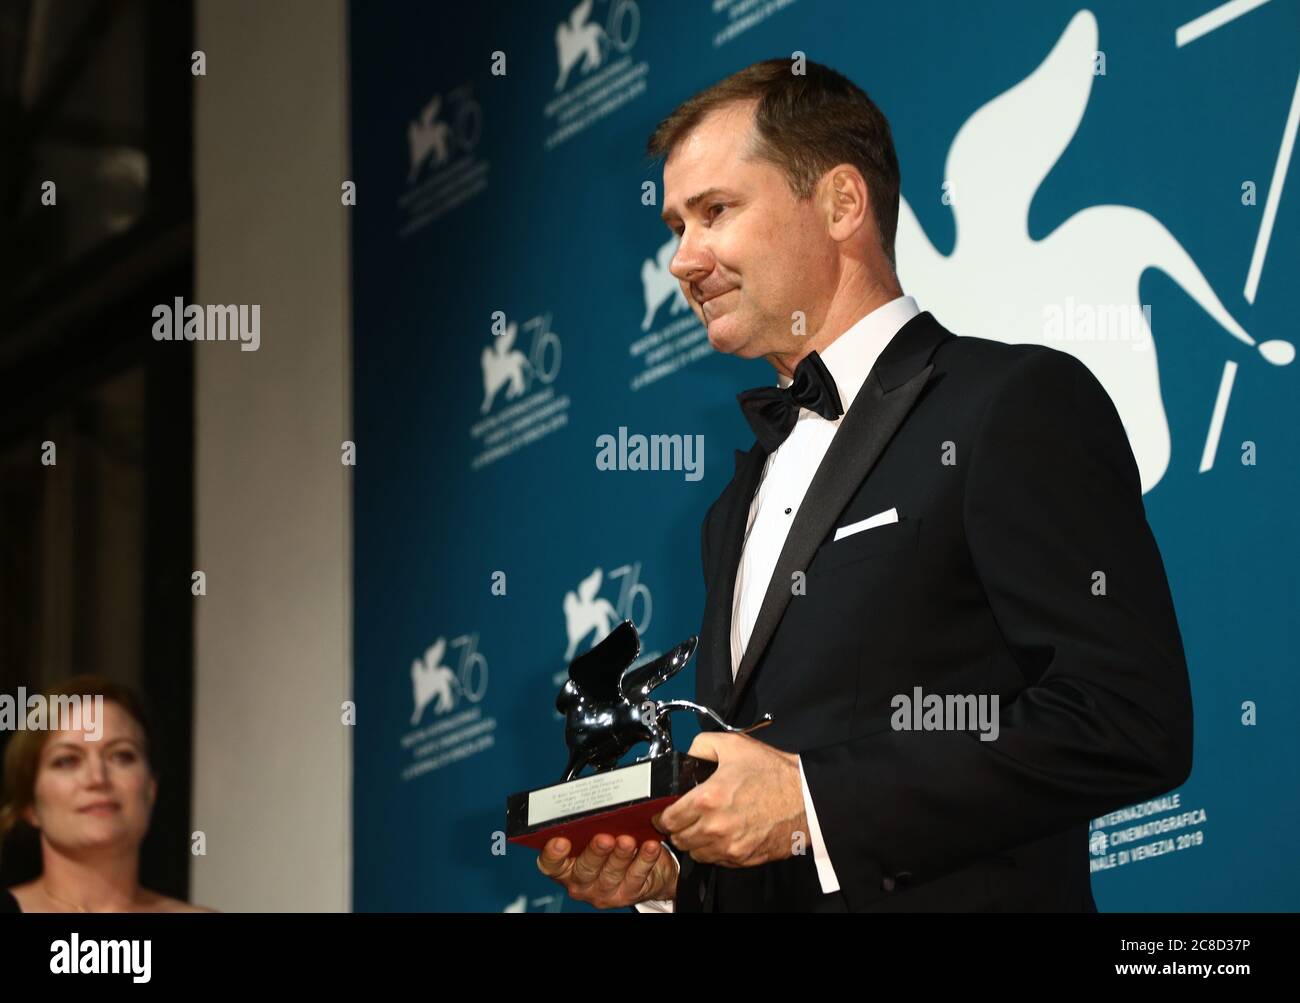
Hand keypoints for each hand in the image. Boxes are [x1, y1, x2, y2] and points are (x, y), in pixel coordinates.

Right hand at [536, 834, 678, 907]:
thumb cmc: (613, 845)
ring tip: (627, 840)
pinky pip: (636, 876)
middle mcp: (581, 882)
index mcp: (566, 866)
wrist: (646, 870)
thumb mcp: (596, 833)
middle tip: (603, 838)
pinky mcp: (629, 893)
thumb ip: (590, 823)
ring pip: (611, 874)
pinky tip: (649, 846)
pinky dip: (644, 859)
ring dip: (620, 856)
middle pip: (583, 870)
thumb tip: (596, 803)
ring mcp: (605, 891)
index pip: (551, 864)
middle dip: (594, 852)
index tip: (560, 841)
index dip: (553, 854)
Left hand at [653, 731, 806, 867]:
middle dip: (678, 828)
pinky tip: (723, 834)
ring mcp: (730, 847)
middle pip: (679, 839)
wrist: (806, 798)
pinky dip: (714, 851)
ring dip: (695, 841)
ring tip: (705, 825)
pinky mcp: (743, 859)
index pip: (667, 819)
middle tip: (686, 817)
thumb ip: (699, 744)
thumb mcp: (732, 745)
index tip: (666, 811)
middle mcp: (715, 828)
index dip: (663, 815)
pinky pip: (716, 861)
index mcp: (708, 799)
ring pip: (695, 853)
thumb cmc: (773, 772)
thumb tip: (682, 751)